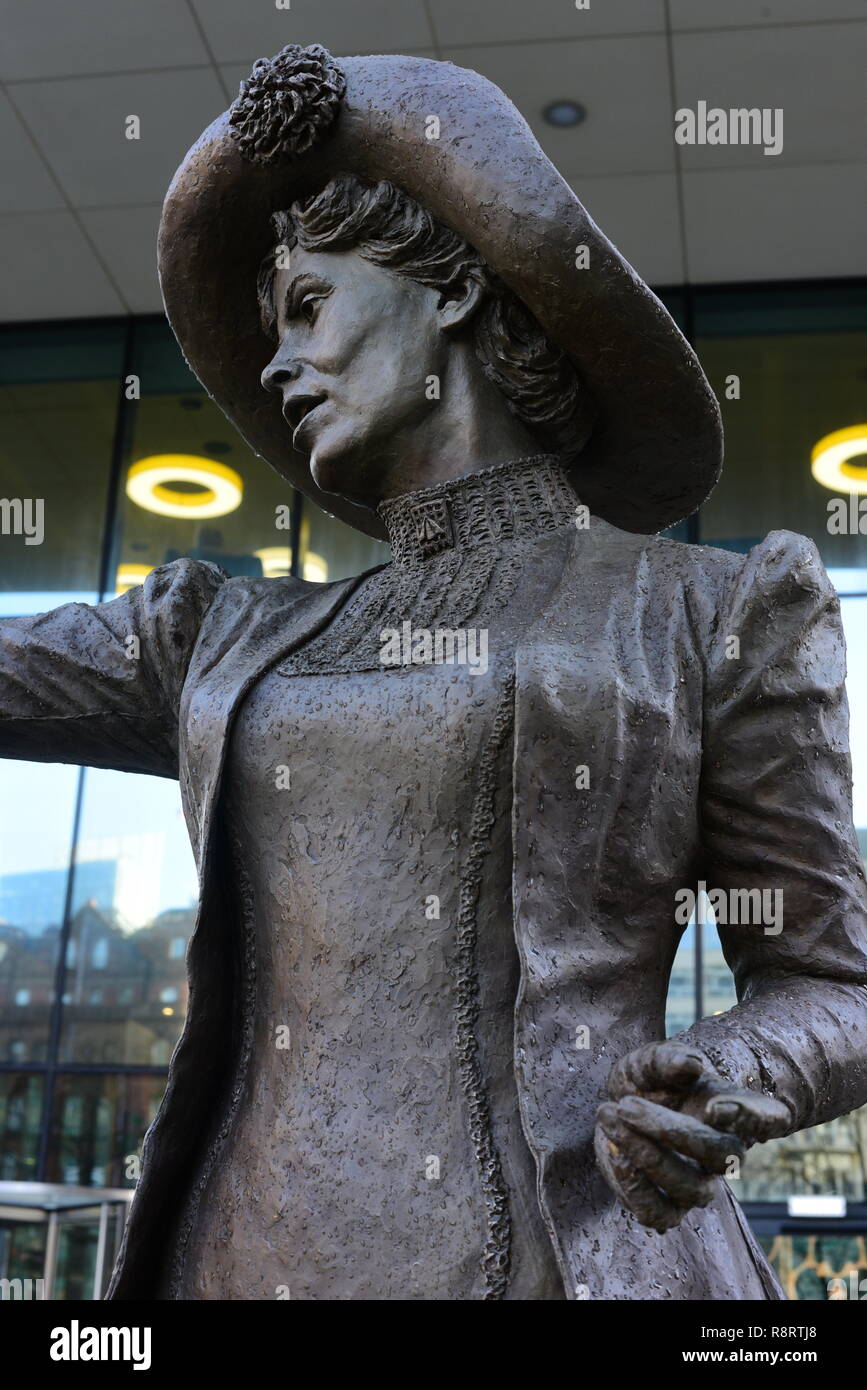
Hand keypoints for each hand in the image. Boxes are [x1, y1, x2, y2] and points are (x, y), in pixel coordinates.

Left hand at [593, 1040, 790, 1232]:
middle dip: (669, 1130)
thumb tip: (690, 1065)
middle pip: (719, 1157)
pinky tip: (613, 1150)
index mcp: (735, 1111)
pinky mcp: (666, 1207)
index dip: (747, 1115)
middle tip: (627, 1103)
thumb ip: (669, 1059)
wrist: (627, 1104)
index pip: (765, 1118)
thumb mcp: (654, 1060)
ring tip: (610, 1116)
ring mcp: (697, 1185)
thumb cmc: (652, 1079)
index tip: (715, 1105)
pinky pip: (658, 1214)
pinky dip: (633, 1187)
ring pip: (689, 1190)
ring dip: (646, 1157)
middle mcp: (724, 1155)